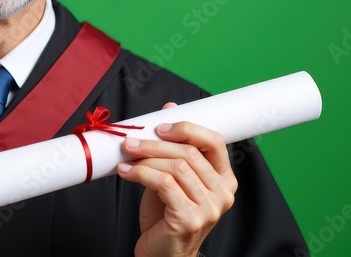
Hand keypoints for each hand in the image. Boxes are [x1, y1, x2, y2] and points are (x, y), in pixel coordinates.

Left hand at [117, 102, 237, 256]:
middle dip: (155, 143)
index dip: (188, 129)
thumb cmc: (166, 216)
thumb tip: (169, 108)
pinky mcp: (189, 219)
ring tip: (126, 158)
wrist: (161, 255)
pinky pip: (163, 184)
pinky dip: (140, 174)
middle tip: (130, 141)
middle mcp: (222, 194)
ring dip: (145, 158)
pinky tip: (126, 173)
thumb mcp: (171, 178)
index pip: (215, 142)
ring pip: (176, 167)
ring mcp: (209, 208)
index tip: (161, 126)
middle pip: (189, 153)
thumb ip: (173, 149)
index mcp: (224, 180)